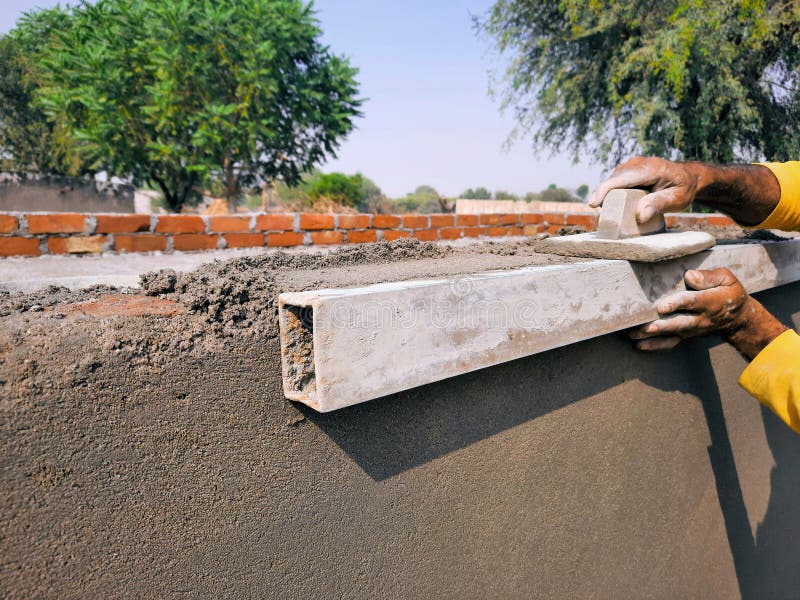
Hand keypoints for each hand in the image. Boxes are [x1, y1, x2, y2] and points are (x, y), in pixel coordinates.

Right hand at [588, 156, 702, 222]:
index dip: (604, 190)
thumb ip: (658, 205)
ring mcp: (631, 165)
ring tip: (611, 213)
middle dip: (603, 197)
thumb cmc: (684, 189)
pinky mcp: (627, 170)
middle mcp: (637, 163)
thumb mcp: (677, 199)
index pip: (622, 178)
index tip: (592, 204)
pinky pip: (614, 181)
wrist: (688, 176)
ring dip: (607, 196)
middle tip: (605, 217)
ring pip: (612, 181)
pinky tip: (615, 205)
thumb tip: (640, 216)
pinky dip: (611, 193)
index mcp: (650, 169)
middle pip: (613, 180)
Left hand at [630, 268, 786, 358]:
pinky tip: (638, 345)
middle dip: (660, 325)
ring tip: (633, 334)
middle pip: (679, 322)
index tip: (662, 306)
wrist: (737, 318)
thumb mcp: (727, 279)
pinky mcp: (686, 335)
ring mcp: (692, 329)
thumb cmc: (728, 292)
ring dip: (651, 335)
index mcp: (711, 302)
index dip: (677, 304)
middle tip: (643, 326)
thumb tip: (690, 275)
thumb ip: (709, 276)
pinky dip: (654, 345)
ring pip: (671, 333)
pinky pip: (670, 342)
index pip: (692, 302)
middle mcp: (700, 318)